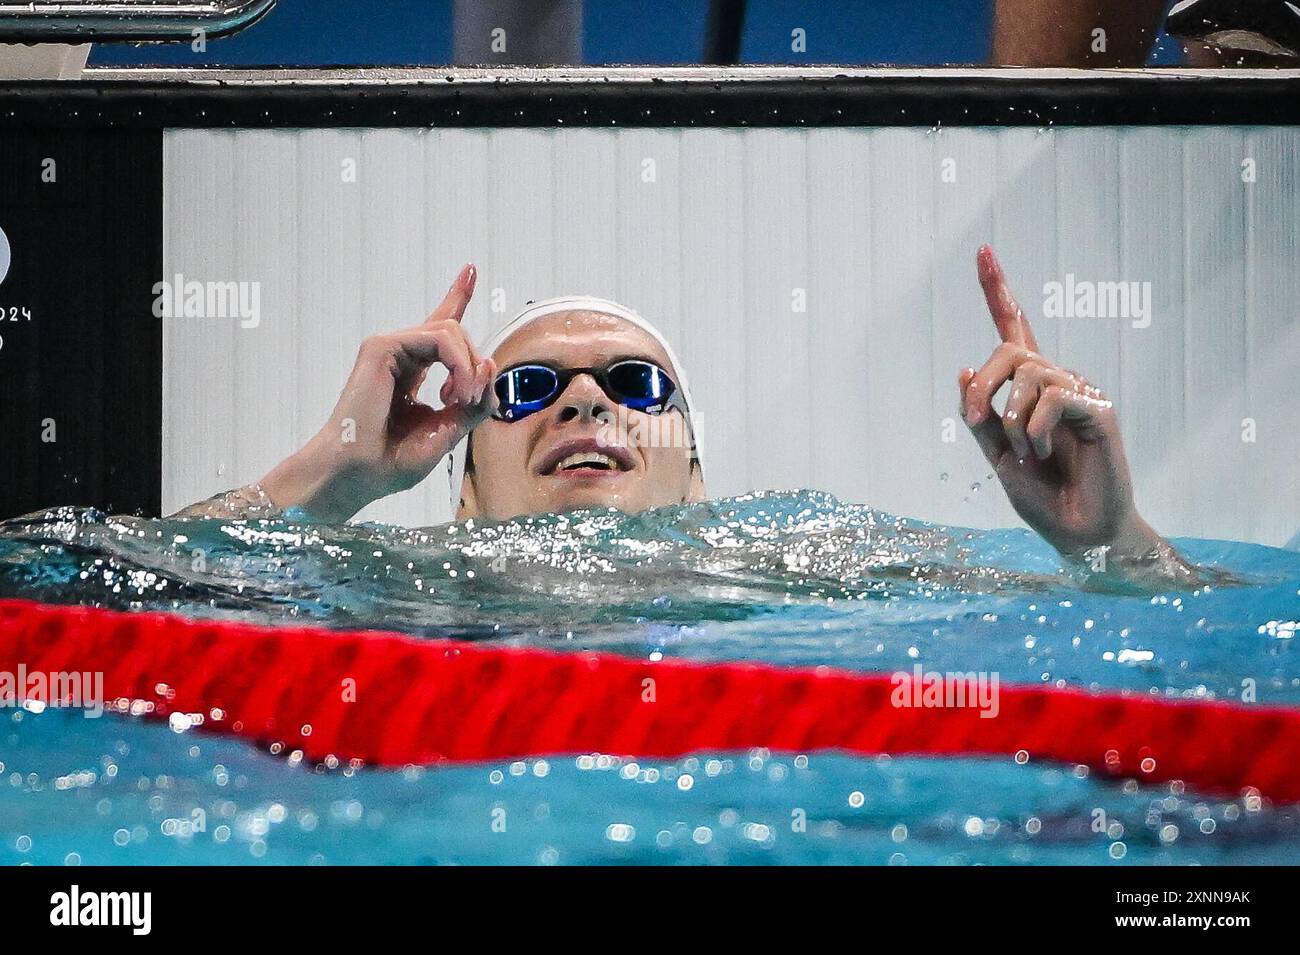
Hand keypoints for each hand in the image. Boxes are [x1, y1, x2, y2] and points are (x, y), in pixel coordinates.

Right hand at [259, 264, 495, 521]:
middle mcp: (402, 355)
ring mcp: (390, 348)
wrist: (356, 475)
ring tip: (460, 400)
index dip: (457, 297)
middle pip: (458, 335)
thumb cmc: (391, 461)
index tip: (471, 269)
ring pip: (452, 331)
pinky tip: (452, 391)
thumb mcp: (447, 432)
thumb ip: (473, 404)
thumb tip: (490, 367)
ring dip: (470, 367)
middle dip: (478, 367)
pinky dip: (459, 363)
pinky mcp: (382, 347)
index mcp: (413, 372)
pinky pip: (440, 336)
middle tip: (470, 403)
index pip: (440, 330)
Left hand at [960, 245, 1155, 561]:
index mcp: (1030, 389)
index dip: (998, 291)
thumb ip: (980, 417)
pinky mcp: (1099, 409)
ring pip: (1028, 374)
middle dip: (983, 385)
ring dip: (1012, 421)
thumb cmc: (1043, 495)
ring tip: (1028, 454)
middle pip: (1009, 350)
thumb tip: (962, 370)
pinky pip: (1053, 397)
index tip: (983, 251)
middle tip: (977, 421)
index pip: (1015, 329)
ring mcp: (1081, 392)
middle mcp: (1058, 381)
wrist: (1077, 532)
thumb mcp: (996, 456)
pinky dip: (1034, 430)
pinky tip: (1044, 453)